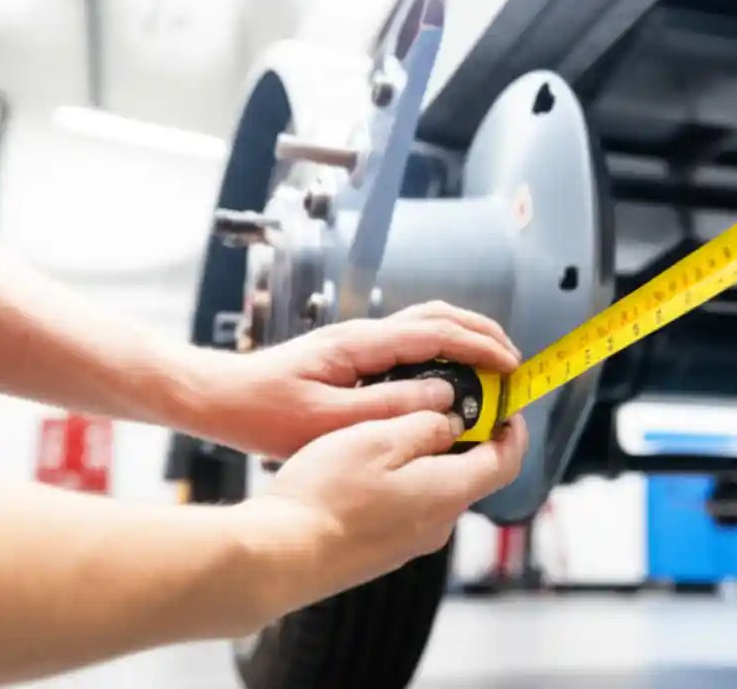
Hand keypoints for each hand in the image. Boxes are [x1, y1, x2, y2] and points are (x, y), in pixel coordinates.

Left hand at [181, 302, 520, 458]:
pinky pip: (413, 342)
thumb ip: (387, 407)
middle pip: (440, 316)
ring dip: (467, 339)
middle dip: (484, 334)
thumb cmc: (265, 411)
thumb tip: (443, 398)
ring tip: (495, 368)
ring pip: (428, 324)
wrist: (221, 397)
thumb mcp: (327, 420)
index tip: (511, 368)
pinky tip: (453, 377)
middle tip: (516, 365)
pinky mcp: (355, 354)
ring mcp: (361, 340)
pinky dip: (445, 350)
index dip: (480, 347)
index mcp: (362, 344)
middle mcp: (365, 334)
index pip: (437, 331)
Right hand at [240, 412, 527, 616]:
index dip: (513, 430)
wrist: (283, 555)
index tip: (506, 404)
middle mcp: (439, 524)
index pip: (505, 461)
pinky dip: (404, 480)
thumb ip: (424, 425)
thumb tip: (450, 421)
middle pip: (471, 473)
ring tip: (396, 428)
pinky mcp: (385, 550)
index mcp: (449, 492)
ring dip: (429, 458)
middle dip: (465, 438)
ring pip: (436, 489)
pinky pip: (409, 508)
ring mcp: (411, 542)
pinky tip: (369, 466)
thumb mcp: (379, 436)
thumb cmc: (327, 494)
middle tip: (444, 404)